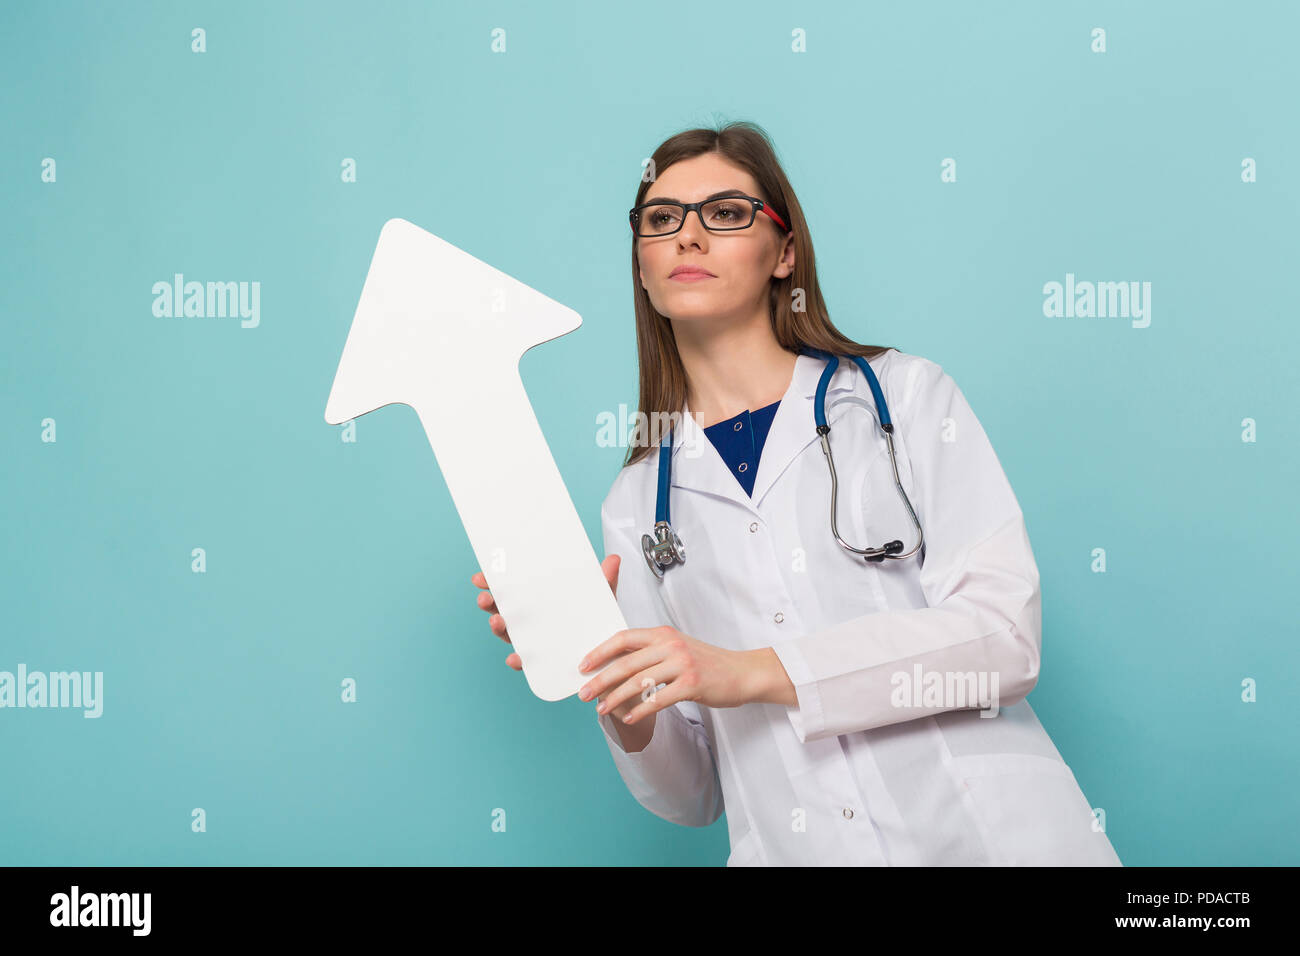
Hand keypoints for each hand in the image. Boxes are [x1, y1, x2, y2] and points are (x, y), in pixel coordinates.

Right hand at [472, 554, 621, 670]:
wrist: (609, 655)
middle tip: (484, 598)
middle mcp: (531, 620)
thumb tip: (614, 559)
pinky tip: (515, 657)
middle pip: (502, 609)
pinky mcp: (541, 662)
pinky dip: (517, 660)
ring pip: (509, 634)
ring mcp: (534, 641)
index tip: (481, 577)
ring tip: (497, 621)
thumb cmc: (598, 621)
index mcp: (539, 599)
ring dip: (498, 628)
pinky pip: (525, 662)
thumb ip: (605, 581)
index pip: (511, 587)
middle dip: (489, 603)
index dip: (493, 582)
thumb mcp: (601, 599)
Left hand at [576, 622, 762, 724]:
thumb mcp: (677, 648)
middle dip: (600, 679)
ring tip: (602, 709)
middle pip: (626, 663)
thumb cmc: (706, 662)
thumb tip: (615, 666)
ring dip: (616, 698)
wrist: (742, 672)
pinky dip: (640, 710)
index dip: (600, 652)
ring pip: (638, 682)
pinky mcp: (692, 684)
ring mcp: (682, 664)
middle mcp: (670, 645)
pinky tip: (629, 718)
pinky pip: (657, 699)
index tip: (583, 665)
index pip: (623, 638)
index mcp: (663, 633)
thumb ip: (650, 652)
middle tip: (584, 693)